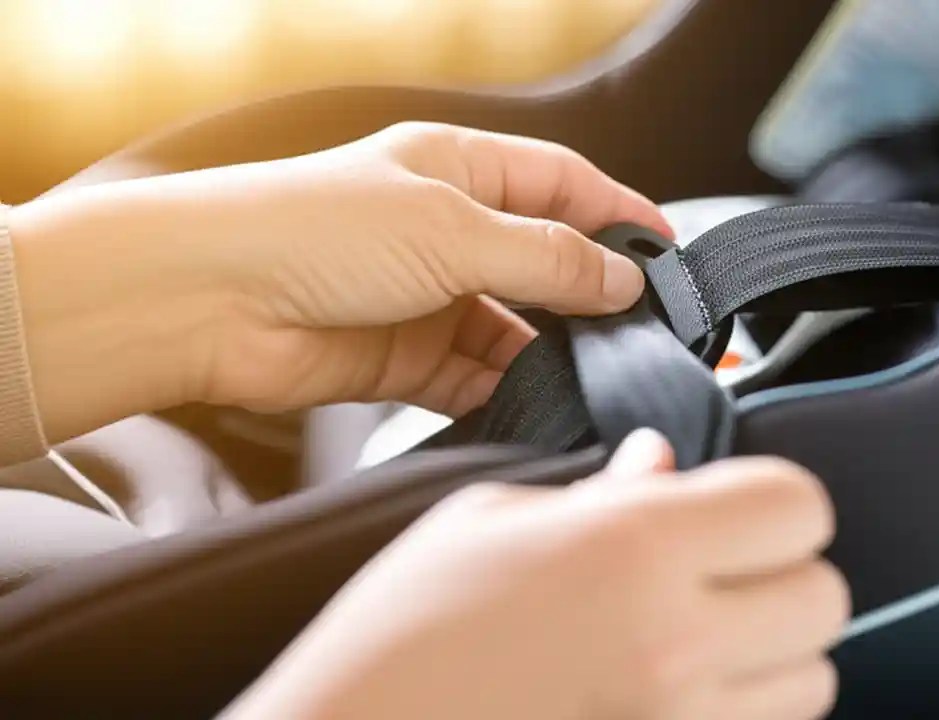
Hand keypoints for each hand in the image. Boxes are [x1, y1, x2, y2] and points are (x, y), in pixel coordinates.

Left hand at [8, 123, 671, 441]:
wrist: (207, 301)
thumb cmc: (311, 230)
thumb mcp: (452, 230)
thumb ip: (546, 258)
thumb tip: (622, 278)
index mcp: (458, 168)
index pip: (563, 184)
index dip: (619, 214)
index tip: (669, 252)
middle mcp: (446, 229)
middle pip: (544, 261)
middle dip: (592, 294)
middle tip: (644, 329)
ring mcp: (426, 294)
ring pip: (516, 327)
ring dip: (552, 351)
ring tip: (595, 374)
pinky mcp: (404, 356)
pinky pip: (475, 377)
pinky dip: (506, 391)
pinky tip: (536, 403)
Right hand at [226, 431, 848, 719]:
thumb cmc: (401, 636)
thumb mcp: (487, 524)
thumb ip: (598, 492)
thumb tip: (662, 463)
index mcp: (631, 548)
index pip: (798, 505)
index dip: (775, 501)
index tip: (736, 509)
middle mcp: (676, 642)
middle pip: (827, 598)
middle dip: (786, 577)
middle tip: (721, 575)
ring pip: (815, 682)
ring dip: (776, 657)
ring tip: (700, 643)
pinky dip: (744, 713)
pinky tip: (679, 696)